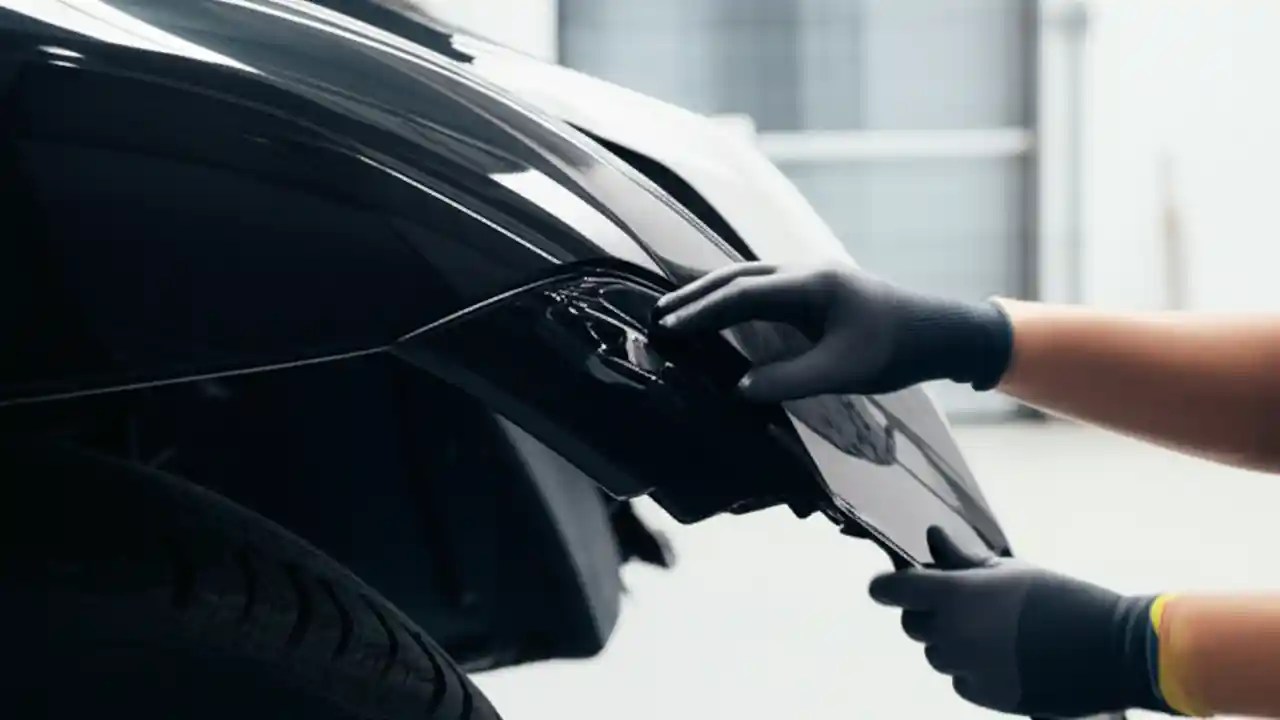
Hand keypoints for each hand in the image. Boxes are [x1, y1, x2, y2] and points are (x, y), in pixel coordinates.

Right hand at [653, 262, 1012, 401]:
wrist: (942, 330)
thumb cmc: (898, 348)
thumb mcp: (846, 370)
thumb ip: (791, 380)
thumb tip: (740, 390)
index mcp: (811, 285)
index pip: (742, 293)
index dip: (702, 311)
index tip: (670, 327)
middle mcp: (806, 273)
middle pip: (738, 276)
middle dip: (696, 294)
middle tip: (660, 313)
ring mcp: (812, 277)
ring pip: (750, 277)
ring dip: (713, 292)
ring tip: (679, 310)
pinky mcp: (817, 289)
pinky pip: (764, 286)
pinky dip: (734, 296)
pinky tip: (723, 312)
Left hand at [869, 527, 1173, 717]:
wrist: (1109, 649)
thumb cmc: (1059, 598)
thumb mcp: (1009, 571)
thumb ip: (963, 559)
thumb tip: (932, 537)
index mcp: (955, 595)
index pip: (893, 590)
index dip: (886, 587)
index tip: (887, 586)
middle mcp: (952, 633)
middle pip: (911, 625)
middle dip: (924, 613)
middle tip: (956, 604)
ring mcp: (967, 669)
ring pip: (936, 654)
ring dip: (950, 642)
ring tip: (991, 631)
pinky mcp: (985, 697)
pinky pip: (961, 680)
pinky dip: (971, 670)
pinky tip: (1003, 656)